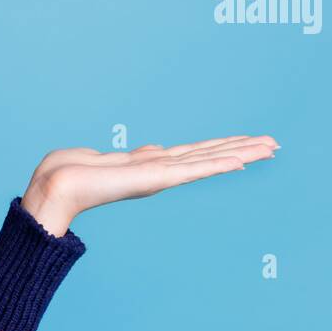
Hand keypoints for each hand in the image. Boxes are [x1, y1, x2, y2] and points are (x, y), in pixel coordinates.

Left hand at [22, 134, 280, 236]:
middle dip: (242, 149)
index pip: (194, 154)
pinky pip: (193, 169)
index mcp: (150, 164)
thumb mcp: (110, 157)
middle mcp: (161, 170)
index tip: (247, 144)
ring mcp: (160, 175)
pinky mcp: (155, 178)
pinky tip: (240, 160)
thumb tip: (152, 149)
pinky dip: (217, 164)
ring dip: (240, 152)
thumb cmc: (71, 172)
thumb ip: (136, 156)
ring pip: (208, 160)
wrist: (57, 186)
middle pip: (209, 155)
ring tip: (269, 147)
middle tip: (274, 144)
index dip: (222, 148)